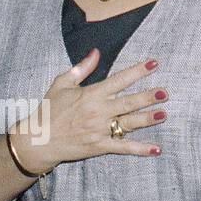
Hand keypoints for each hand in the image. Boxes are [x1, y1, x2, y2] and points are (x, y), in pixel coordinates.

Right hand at [12, 52, 166, 174]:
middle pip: (128, 102)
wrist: (36, 140)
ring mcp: (99, 130)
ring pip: (129, 123)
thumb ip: (81, 68)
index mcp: (91, 94)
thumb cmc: (48, 110)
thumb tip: (96, 51)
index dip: (138, 71)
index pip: (119, 80)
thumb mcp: (61, 84)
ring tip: (164, 114)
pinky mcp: (99, 146)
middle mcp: (98, 111)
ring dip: (147, 119)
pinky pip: (123, 147)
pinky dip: (140, 149)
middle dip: (148, 97)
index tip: (154, 63)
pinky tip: (156, 149)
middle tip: (165, 93)